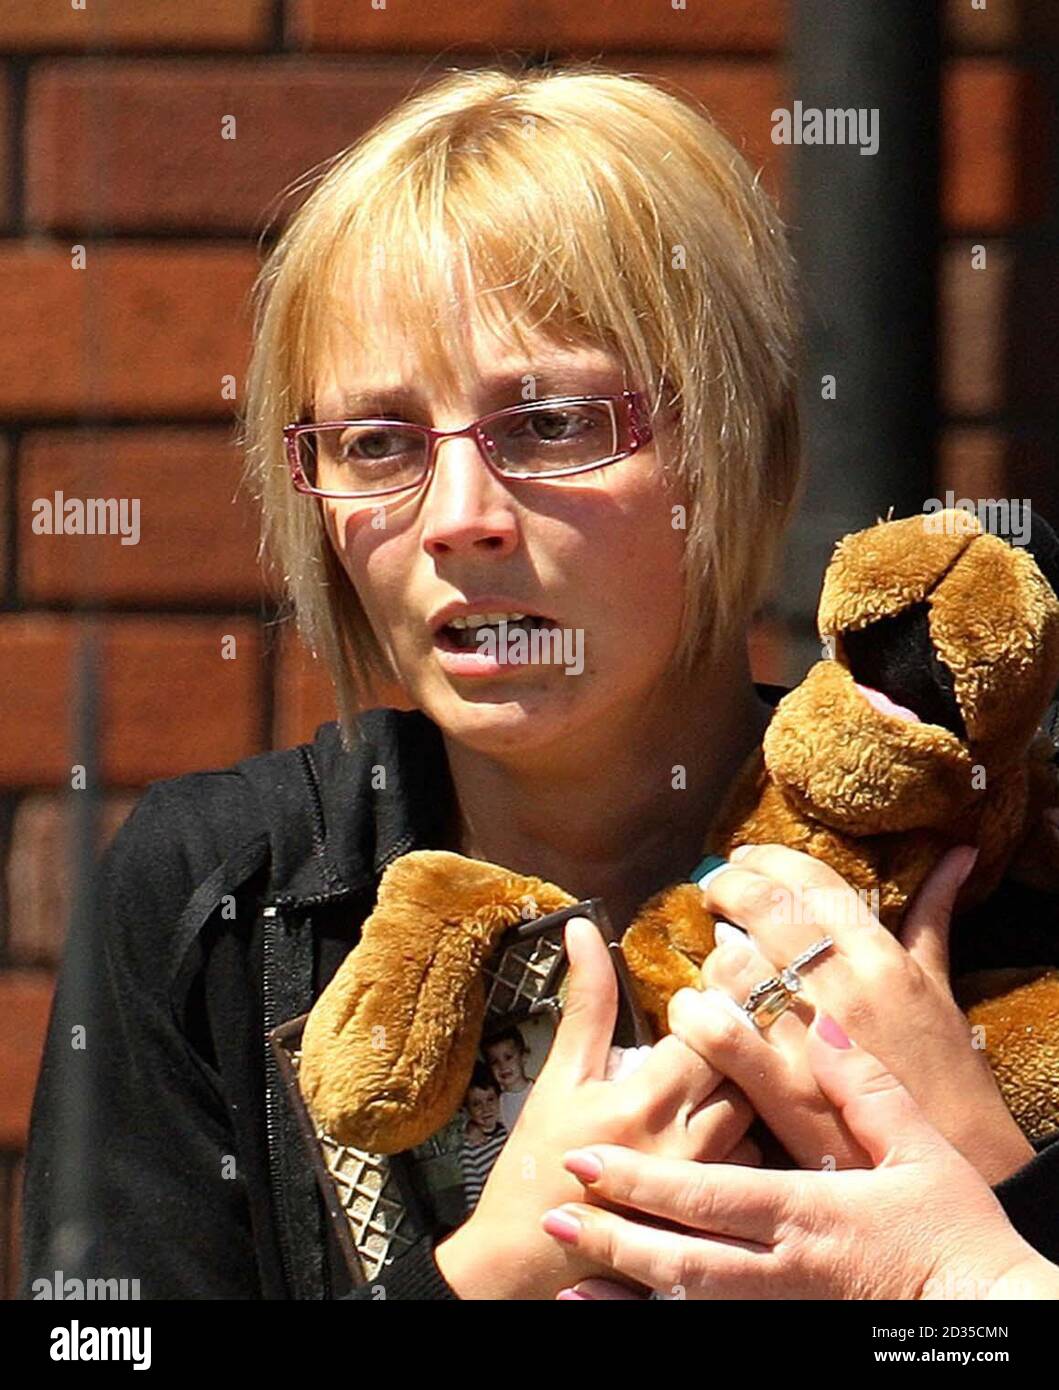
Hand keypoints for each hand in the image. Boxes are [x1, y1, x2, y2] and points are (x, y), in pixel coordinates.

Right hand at [434, 917, 757, 1299]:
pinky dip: (743, 1143)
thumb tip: (584, 928)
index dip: (714, 1004)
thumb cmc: (534, 1165)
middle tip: (724, 1029)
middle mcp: (685, 1143)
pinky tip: (718, 1132)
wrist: (524, 1264)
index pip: (712, 1029)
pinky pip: (753, 1166)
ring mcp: (704, 1187)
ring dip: (746, 1093)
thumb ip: (586, 1002)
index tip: (708, 993)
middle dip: (738, 1044)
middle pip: (746, 1070)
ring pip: (758, 1117)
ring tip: (720, 1080)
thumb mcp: (558, 1077)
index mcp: (645, 1099)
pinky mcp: (714, 1220)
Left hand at [544, 1010, 1058, 1299]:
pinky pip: (713, 1328)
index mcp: (808, 1213)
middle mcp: (785, 1267)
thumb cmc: (955, 1236)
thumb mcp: (921, 1152)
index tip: (588, 1161)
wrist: (989, 1317)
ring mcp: (784, 1307)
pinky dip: (661, 1322)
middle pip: (683, 1256)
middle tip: (554, 1212)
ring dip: (628, 1285)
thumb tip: (823, 1028)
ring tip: (570, 1278)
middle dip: (614, 1233)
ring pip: (692, 1301)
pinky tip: (622, 1314)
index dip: (644, 1184)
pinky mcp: (789, 1325)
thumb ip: (866, 1089)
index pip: (709, 1198)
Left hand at [678, 843, 1032, 1183]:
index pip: (810, 879)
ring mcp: (807, 1037)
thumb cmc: (943, 1075)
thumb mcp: (938, 988)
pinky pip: (714, 1031)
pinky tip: (690, 1013)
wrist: (954, 1167)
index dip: (765, 861)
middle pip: (760, 906)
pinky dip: (691, 1014)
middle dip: (725, 889)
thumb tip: (956, 855)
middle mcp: (842, 987)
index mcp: (880, 957)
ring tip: (718, 972)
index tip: (741, 861)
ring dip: (714, 961)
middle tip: (713, 895)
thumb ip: (931, 918)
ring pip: (730, 963)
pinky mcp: (778, 1089)